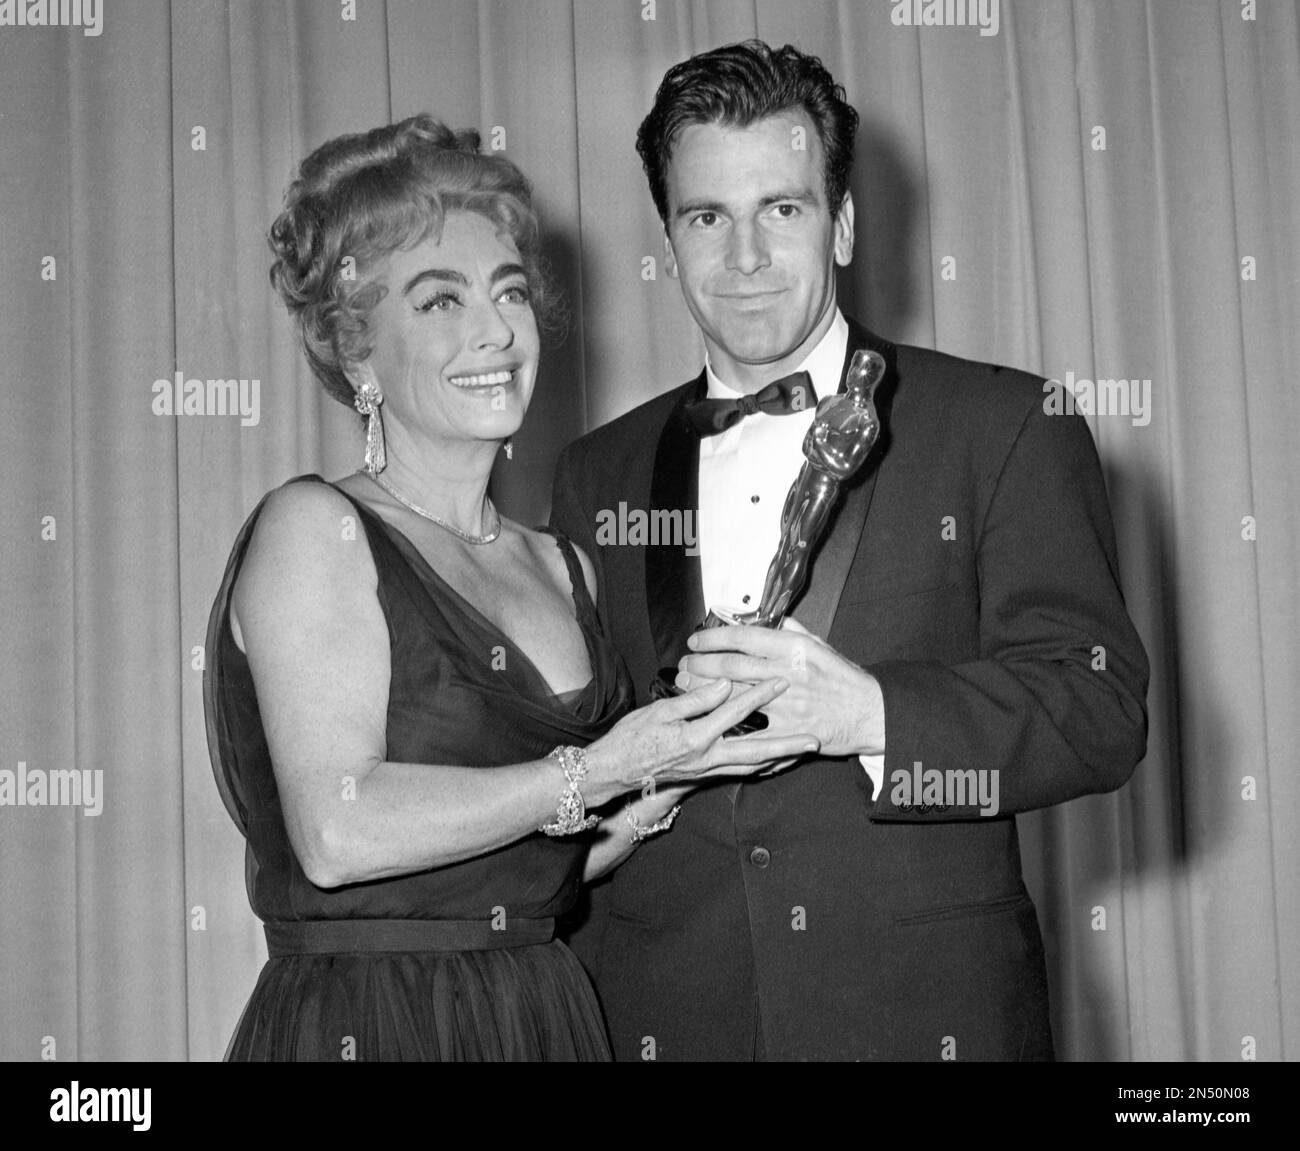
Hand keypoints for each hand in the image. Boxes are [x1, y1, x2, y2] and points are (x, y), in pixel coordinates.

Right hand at [582, 678, 819, 806]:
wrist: (614, 771)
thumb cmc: (632, 738)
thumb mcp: (659, 712)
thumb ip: (695, 699)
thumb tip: (724, 683)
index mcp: (696, 738)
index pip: (735, 713)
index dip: (760, 695)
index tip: (781, 681)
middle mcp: (707, 758)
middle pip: (758, 751)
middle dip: (788, 745)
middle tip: (815, 739)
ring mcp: (708, 770)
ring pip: (754, 766)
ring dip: (781, 759)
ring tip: (804, 752)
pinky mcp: (706, 775)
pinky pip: (742, 772)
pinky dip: (762, 767)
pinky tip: (777, 761)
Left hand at [675, 618, 884, 758]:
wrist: (871, 712)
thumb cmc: (844, 678)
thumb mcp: (820, 644)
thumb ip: (790, 630)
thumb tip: (764, 616)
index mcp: (794, 647)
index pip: (743, 637)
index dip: (713, 638)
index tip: (695, 640)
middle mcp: (789, 672)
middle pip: (731, 666)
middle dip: (699, 664)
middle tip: (683, 664)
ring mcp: (789, 704)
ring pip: (734, 695)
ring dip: (703, 690)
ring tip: (685, 685)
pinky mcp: (791, 732)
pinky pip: (753, 731)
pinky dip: (730, 726)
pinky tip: (709, 720)